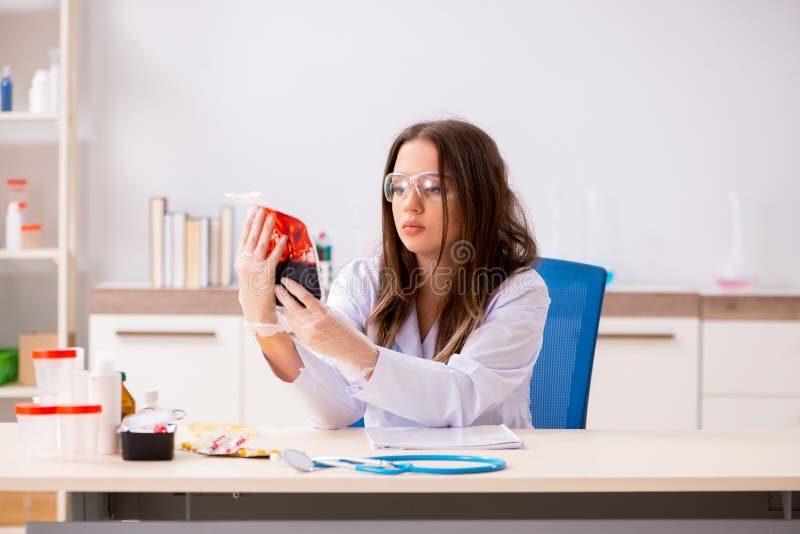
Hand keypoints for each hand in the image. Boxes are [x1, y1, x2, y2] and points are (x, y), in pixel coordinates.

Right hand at [234, 207, 287, 326]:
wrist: (255, 312)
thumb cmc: (254, 294)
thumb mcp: (247, 275)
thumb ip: (251, 261)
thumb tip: (259, 246)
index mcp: (239, 261)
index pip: (244, 237)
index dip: (249, 223)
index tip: (253, 211)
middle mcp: (244, 262)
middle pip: (252, 236)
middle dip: (258, 220)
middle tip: (262, 208)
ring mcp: (254, 267)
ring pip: (261, 243)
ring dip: (267, 228)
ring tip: (272, 217)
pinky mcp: (265, 273)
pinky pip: (273, 256)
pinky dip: (278, 246)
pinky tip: (283, 238)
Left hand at [276, 277, 378, 379]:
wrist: (349, 347)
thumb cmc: (343, 327)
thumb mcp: (332, 312)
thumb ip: (317, 305)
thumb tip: (302, 296)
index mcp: (323, 313)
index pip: (304, 297)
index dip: (293, 287)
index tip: (286, 281)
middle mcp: (314, 324)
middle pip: (292, 307)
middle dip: (283, 296)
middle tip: (277, 288)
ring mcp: (308, 334)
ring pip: (290, 318)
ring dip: (285, 309)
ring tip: (282, 301)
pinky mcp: (305, 341)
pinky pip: (293, 328)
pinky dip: (290, 320)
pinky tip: (289, 314)